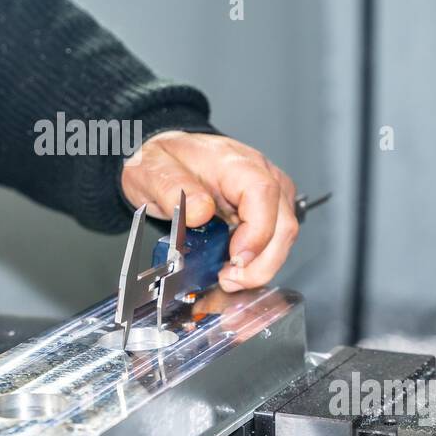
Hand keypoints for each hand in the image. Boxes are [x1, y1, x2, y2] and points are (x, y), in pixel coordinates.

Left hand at [121, 130, 298, 291]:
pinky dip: (259, 260)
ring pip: (284, 235)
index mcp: (233, 161)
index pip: (262, 193)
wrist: (168, 155)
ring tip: (229, 276)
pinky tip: (236, 266)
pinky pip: (276, 238)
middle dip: (260, 263)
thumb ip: (172, 188)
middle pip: (283, 223)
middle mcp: (259, 173)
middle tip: (228, 280)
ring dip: (261, 265)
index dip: (256, 233)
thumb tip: (200, 212)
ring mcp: (269, 190)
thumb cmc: (164, 160)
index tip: (235, 258)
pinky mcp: (269, 206)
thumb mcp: (151, 170)